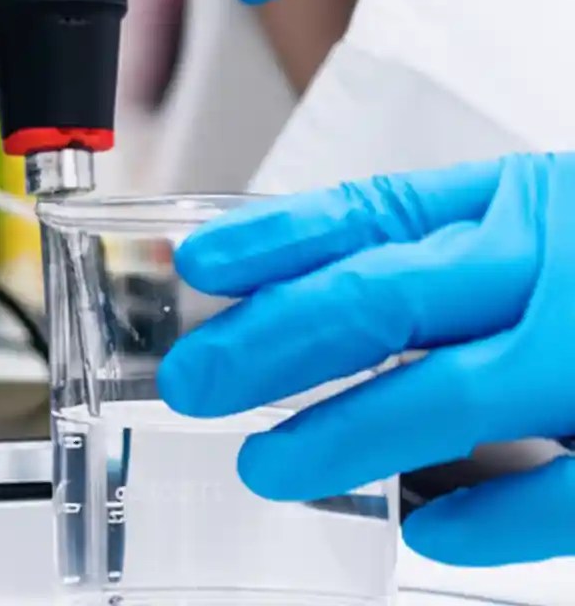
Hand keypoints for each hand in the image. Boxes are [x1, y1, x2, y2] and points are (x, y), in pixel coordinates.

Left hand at [159, 154, 574, 566]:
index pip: (367, 216)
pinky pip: (569, 491)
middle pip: (385, 298)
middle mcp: (555, 266)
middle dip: (272, 343)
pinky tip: (426, 529)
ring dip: (347, 434)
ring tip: (269, 464)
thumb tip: (288, 278)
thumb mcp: (530, 216)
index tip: (200, 266)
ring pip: (455, 396)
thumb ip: (431, 240)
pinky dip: (490, 519)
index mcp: (519, 204)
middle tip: (196, 382)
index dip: (275, 243)